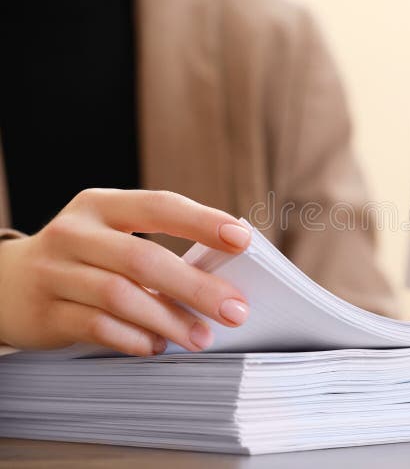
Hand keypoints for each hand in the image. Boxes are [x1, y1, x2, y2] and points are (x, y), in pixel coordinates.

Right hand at [0, 189, 251, 355]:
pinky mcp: (44, 312)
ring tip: (202, 338)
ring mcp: (54, 272)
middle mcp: (75, 233)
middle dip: (195, 286)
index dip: (202, 221)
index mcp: (102, 206)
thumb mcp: (111, 236)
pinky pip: (95, 326)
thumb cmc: (83, 257)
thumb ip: (157, 247)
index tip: (242, 239)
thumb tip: (225, 278)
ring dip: (168, 320)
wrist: (6, 283)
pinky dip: (132, 338)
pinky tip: (157, 347)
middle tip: (235, 310)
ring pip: (119, 295)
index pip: (159, 206)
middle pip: (142, 258)